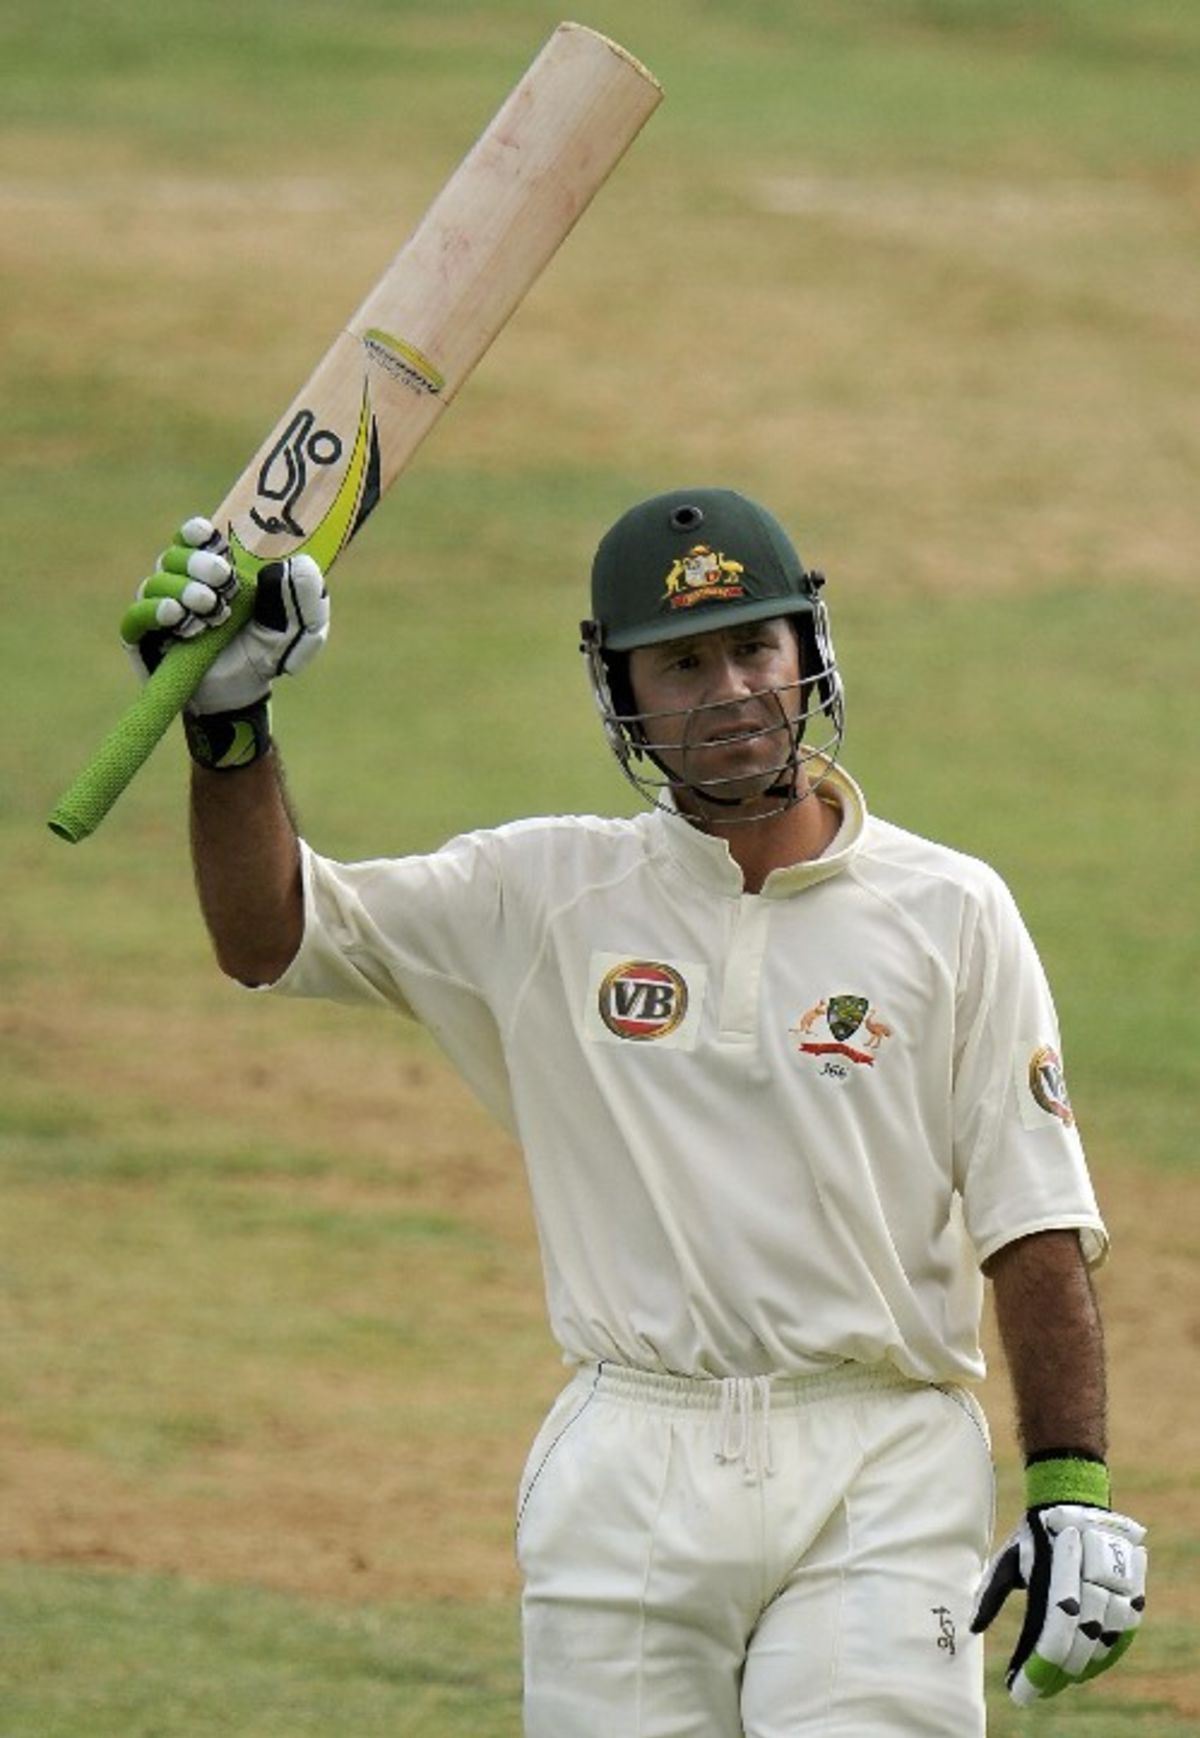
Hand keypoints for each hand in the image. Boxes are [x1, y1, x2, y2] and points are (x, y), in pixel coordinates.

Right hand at [121, 517, 328, 714]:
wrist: (242, 697)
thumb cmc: (267, 654)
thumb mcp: (300, 629)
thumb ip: (305, 598)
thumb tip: (298, 564)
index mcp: (216, 571)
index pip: (194, 537)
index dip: (196, 532)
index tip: (211, 536)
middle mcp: (183, 584)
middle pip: (174, 555)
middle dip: (198, 563)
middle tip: (224, 578)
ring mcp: (161, 610)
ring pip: (156, 581)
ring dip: (184, 590)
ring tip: (212, 612)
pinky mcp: (143, 638)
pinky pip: (136, 615)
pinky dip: (154, 610)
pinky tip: (176, 615)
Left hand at [970, 1503, 1146, 1704]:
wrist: (1072, 1496)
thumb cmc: (1034, 1534)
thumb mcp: (1009, 1558)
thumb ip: (992, 1593)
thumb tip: (973, 1627)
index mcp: (1052, 1573)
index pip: (1048, 1635)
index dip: (1036, 1668)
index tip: (1018, 1689)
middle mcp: (1086, 1578)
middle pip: (1079, 1642)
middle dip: (1058, 1673)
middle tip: (1038, 1690)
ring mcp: (1113, 1581)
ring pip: (1105, 1639)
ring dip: (1085, 1666)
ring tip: (1063, 1681)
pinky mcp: (1132, 1584)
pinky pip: (1127, 1628)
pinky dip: (1111, 1652)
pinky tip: (1094, 1665)